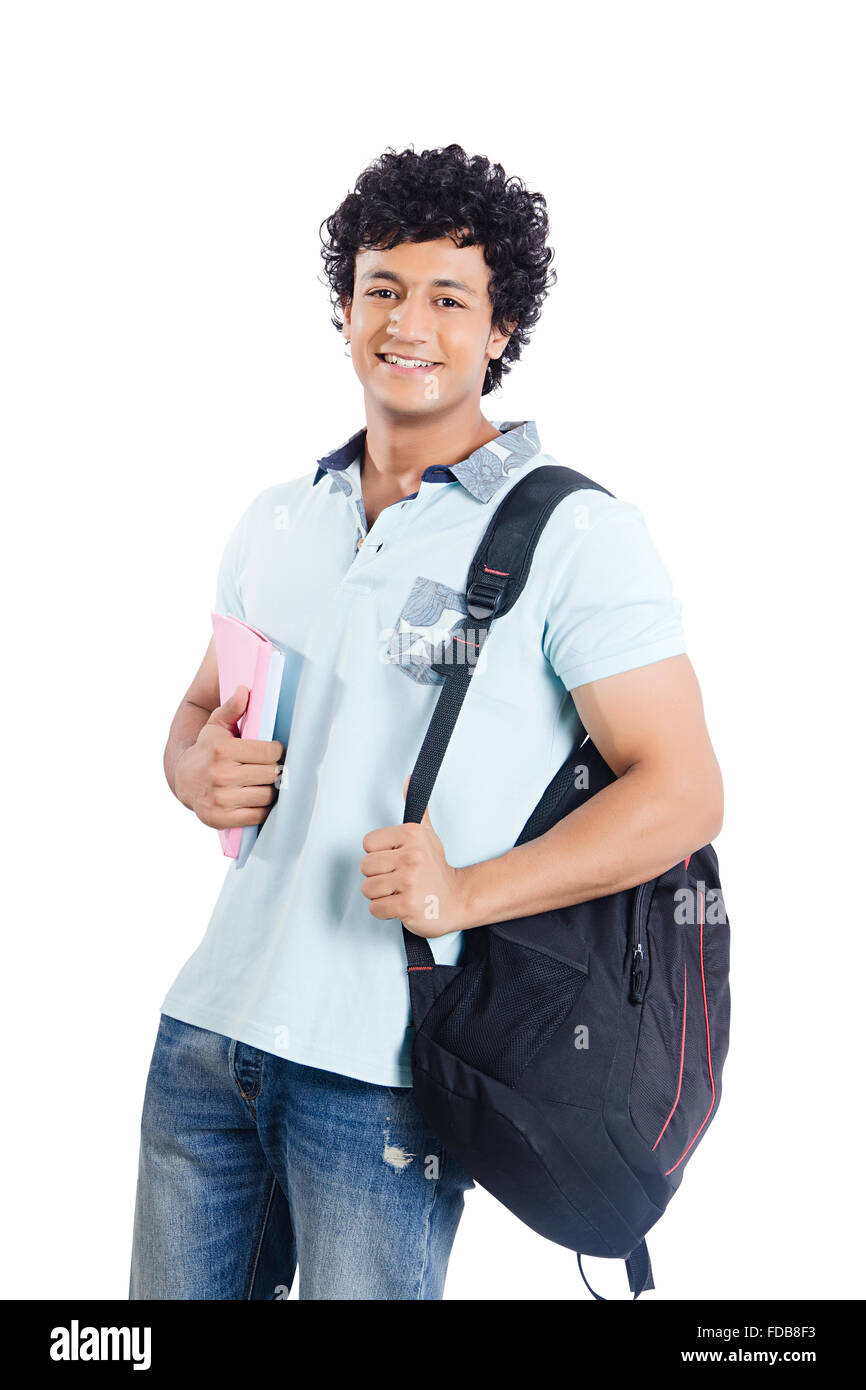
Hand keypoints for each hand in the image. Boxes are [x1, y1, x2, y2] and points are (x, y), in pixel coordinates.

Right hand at [175, 685, 283, 829]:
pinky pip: (257, 816)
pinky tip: (257, 798)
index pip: (269, 751)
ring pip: (266, 795)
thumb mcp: (216, 726)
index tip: (274, 750)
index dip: (277, 750)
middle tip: (273, 767)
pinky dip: (261, 809)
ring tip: (266, 782)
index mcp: (222, 750)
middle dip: (275, 770)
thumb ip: (232, 708)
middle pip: (271, 774)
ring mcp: (220, 799)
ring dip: (270, 790)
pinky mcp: (220, 818)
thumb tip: (244, 690)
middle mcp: (221, 775)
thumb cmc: (207, 750)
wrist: (184, 781)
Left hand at [360, 775, 468, 935]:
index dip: (379, 855)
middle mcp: (412, 856)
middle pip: (365, 866)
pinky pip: (376, 908)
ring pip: (368, 888)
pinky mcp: (408, 905)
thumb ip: (417, 809)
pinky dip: (385, 911)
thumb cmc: (437, 869)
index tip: (396, 860)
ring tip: (400, 892)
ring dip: (381, 895)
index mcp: (412, 834)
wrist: (458, 900)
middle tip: (398, 879)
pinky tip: (402, 905)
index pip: (368, 843)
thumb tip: (409, 779)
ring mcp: (410, 881)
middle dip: (378, 876)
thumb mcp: (428, 835)